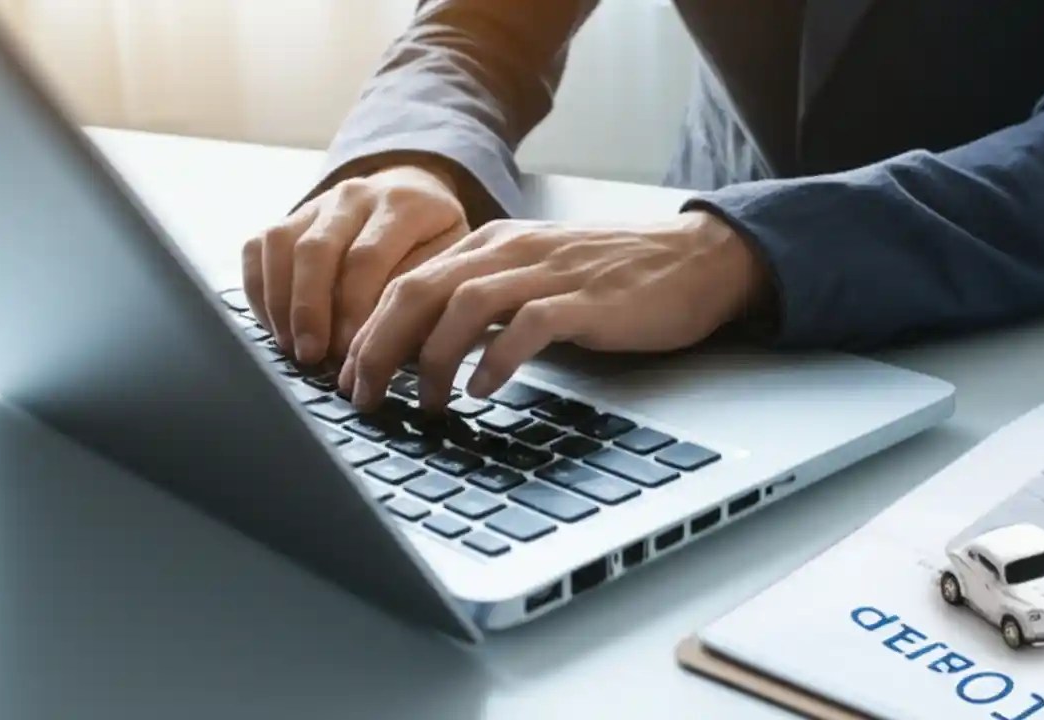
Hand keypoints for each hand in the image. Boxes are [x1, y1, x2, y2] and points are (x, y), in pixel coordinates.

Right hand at [241, 161, 468, 364]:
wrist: (416, 194)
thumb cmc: (436, 246)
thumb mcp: (449, 263)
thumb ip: (421, 294)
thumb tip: (385, 339)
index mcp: (405, 205)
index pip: (367, 258)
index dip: (353, 309)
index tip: (350, 352)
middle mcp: (357, 193)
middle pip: (317, 249)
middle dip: (310, 309)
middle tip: (312, 355)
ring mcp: (320, 200)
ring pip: (282, 245)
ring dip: (281, 302)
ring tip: (292, 346)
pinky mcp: (292, 213)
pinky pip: (259, 246)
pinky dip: (259, 289)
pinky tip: (276, 326)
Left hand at [339, 211, 769, 410]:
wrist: (693, 258)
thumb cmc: (612, 278)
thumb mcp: (535, 276)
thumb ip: (484, 301)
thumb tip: (426, 350)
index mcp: (492, 243)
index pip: (406, 281)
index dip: (367, 332)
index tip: (350, 378)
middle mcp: (511, 250)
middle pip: (418, 291)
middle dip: (379, 348)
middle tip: (362, 397)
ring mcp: (548, 272)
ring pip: (461, 306)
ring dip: (430, 360)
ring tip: (424, 403)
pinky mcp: (585, 301)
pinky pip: (526, 326)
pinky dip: (496, 359)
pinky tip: (484, 390)